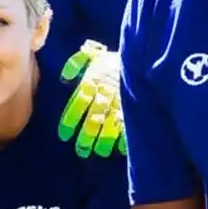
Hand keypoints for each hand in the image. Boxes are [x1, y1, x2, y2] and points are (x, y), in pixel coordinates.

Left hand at [58, 40, 125, 157]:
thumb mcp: (94, 55)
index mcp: (92, 83)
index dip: (70, 121)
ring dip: (104, 141)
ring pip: (110, 125)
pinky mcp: (134, 106)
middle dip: (86, 137)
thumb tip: (64, 78)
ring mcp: (120, 102)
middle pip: (93, 120)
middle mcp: (104, 95)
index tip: (64, 136)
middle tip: (81, 151)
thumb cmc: (114, 59)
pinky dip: (125, 137)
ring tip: (100, 152)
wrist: (143, 55)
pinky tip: (120, 148)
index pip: (77, 105)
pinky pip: (129, 124)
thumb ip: (76, 63)